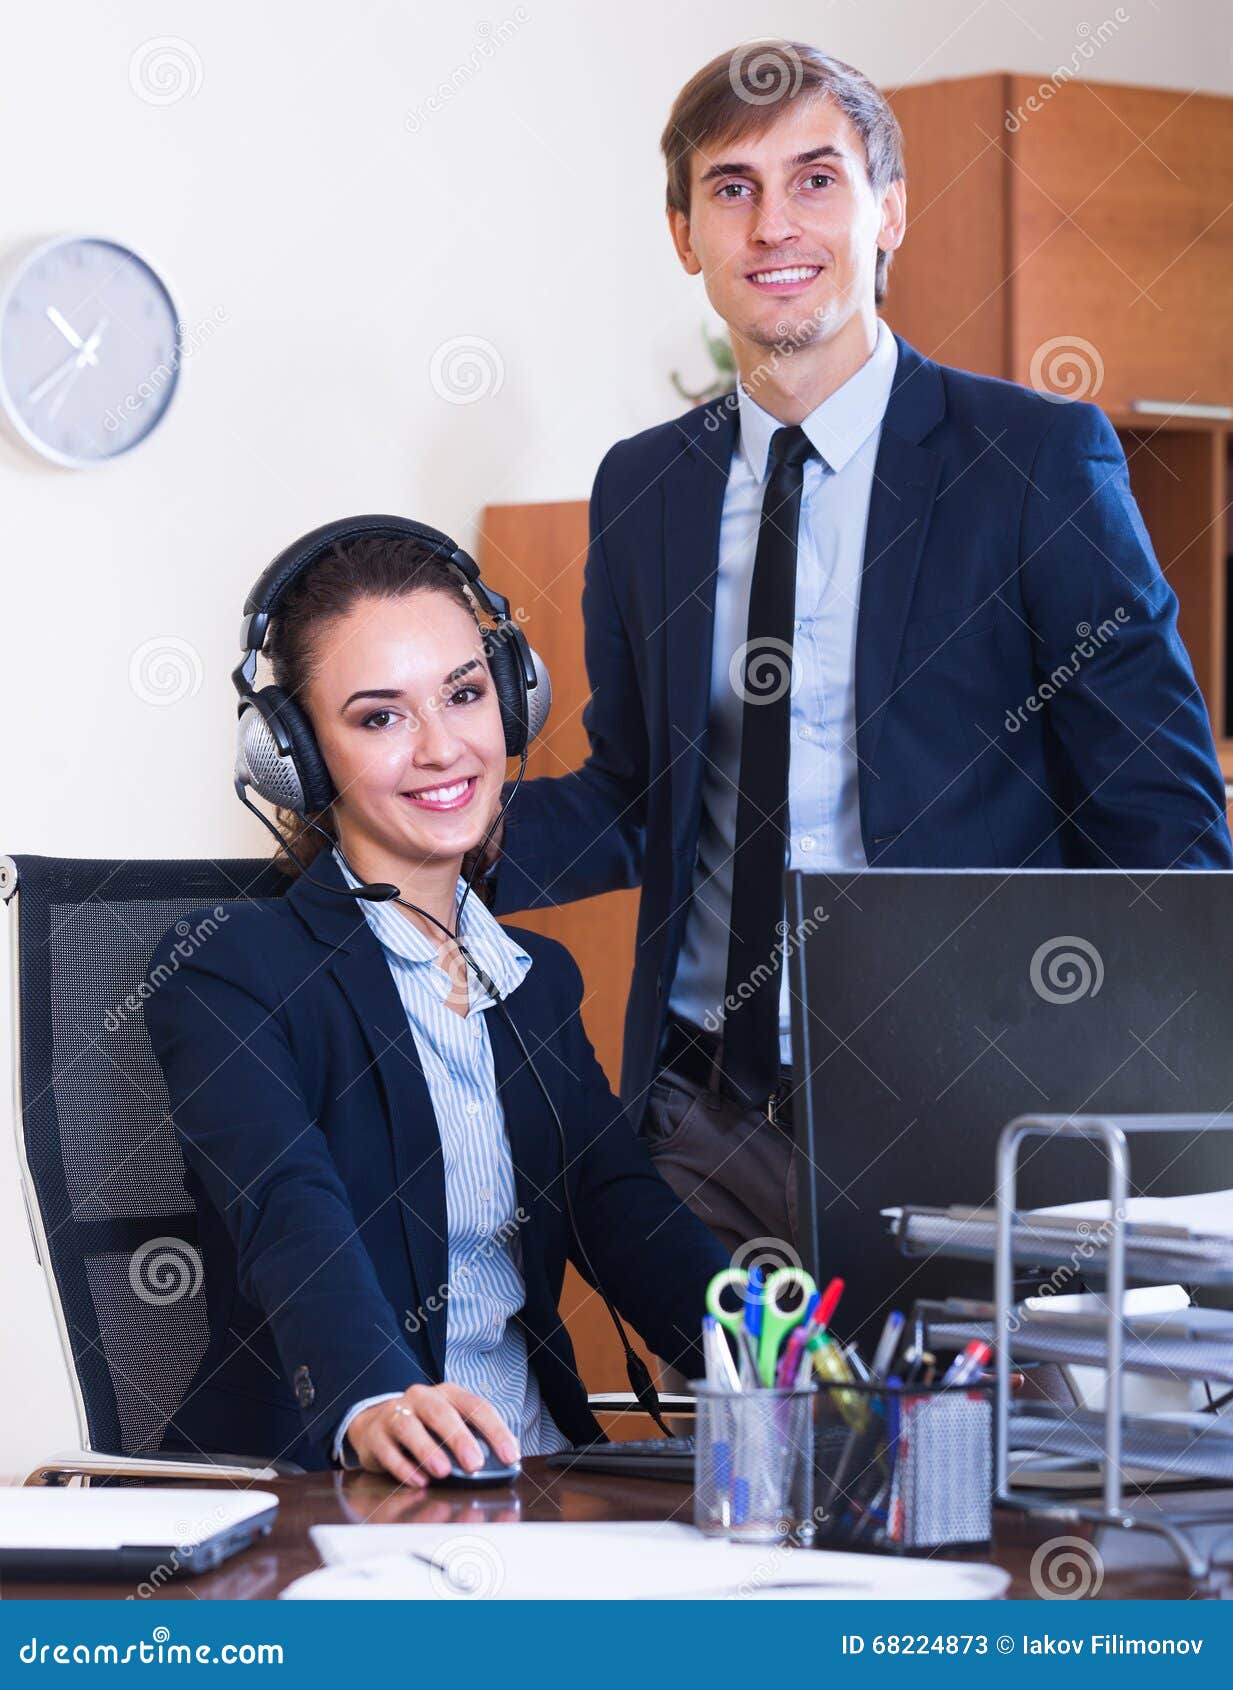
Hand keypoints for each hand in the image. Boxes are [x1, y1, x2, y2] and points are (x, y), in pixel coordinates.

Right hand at [345, 1382, 518, 1486]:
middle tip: (475, 1464)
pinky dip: (403, 1467)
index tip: (510, 1456)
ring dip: (428, 1450)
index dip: (495, 1430)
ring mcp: (395, 1413)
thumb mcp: (450, 1427)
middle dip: (460, 1438)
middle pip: (441, 1412)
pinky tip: (418, 1481)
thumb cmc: (424, 1429)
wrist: (375, 1426)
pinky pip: (387, 1449)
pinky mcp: (375, 1434)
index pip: (476, 1406)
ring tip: (443, 1472)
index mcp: (448, 1394)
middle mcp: (421, 1398)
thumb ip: (475, 1441)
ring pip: (409, 1426)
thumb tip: (504, 1464)